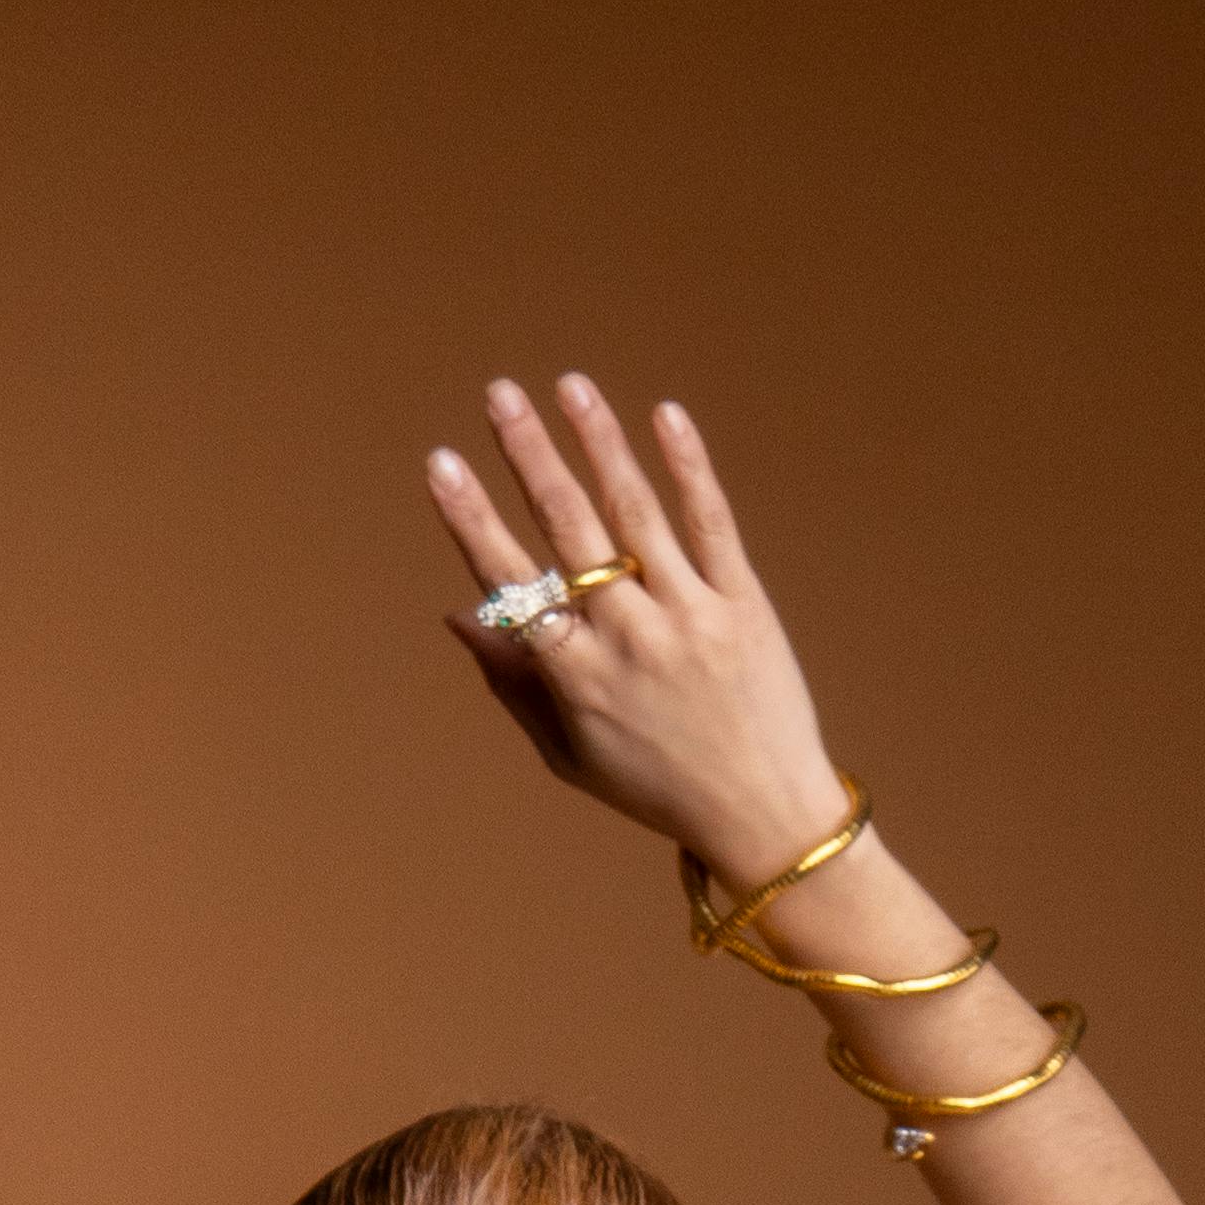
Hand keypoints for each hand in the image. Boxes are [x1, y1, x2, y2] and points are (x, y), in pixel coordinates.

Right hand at [427, 375, 846, 895]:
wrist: (763, 819)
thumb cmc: (656, 788)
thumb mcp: (570, 755)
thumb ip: (515, 685)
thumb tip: (461, 614)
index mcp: (578, 679)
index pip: (515, 584)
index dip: (473, 522)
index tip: (441, 463)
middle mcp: (630, 641)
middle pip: (570, 532)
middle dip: (530, 456)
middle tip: (499, 393)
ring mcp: (689, 619)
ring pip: (636, 514)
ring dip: (599, 442)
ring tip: (569, 385)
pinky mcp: (744, 607)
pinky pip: (712, 524)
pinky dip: (688, 467)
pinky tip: (664, 414)